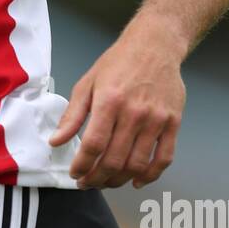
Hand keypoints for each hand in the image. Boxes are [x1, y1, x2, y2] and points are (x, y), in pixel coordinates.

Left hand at [48, 20, 185, 189]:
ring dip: (118, 180)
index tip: (74, 174)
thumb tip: (56, 141)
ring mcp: (156, 119)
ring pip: (137, 164)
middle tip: (87, 182)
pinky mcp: (173, 123)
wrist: (155, 45)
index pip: (93, 145)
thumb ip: (72, 116)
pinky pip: (164, 158)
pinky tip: (136, 181)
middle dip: (96, 178)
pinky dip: (150, 176)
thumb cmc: (118, 63)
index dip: (81, 166)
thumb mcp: (87, 83)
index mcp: (109, 101)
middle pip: (114, 159)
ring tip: (106, 181)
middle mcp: (134, 112)